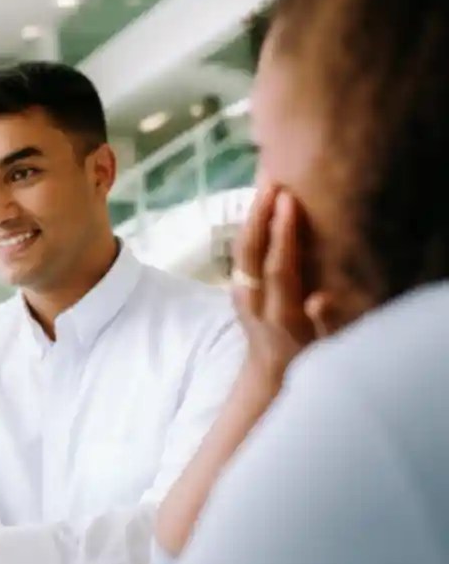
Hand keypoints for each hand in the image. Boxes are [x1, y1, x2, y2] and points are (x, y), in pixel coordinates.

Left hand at [231, 186, 341, 390]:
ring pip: (240, 253)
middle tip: (273, 182)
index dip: (282, 234)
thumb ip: (325, 326)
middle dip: (260, 216)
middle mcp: (255, 305)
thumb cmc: (310, 362)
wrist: (271, 381)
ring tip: (266, 186)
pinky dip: (248, 230)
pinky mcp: (237, 293)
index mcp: (280, 315)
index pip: (277, 268)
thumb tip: (319, 300)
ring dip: (251, 219)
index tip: (289, 201)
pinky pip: (240, 256)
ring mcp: (242, 298)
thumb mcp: (326, 351)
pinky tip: (259, 208)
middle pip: (250, 255)